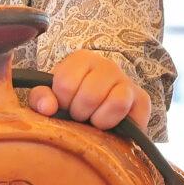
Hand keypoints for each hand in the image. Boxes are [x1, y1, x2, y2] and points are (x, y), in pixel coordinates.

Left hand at [27, 49, 150, 131]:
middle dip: (80, 114)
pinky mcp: (142, 99)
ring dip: (98, 120)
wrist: (103, 120)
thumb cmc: (73, 105)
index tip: (65, 105)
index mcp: (81, 59)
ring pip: (114, 102)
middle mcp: (106, 64)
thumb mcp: (52, 100)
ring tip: (94, 120)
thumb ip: (41, 99)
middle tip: (80, 116)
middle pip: (89, 96)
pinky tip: (109, 125)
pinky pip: (128, 111)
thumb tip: (47, 108)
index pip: (64, 83)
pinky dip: (113, 122)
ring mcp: (127, 80)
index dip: (62, 102)